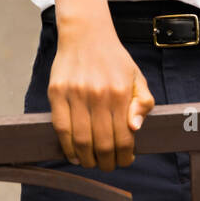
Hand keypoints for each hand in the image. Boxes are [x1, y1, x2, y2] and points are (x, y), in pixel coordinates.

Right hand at [47, 29, 155, 170]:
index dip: (124, 155)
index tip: (125, 160)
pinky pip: (61, 128)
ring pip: (81, 140)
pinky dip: (67, 147)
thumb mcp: (137, 77)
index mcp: (120, 92)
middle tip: (108, 166)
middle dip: (107, 162)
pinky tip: (74, 154)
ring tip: (92, 163)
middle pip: (102, 143)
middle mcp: (98, 94)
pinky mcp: (57, 93)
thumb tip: (135, 128)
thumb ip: (142, 102)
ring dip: (87, 159)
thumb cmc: (114, 59)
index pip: (123, 137)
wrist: (86, 34)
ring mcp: (76, 94)